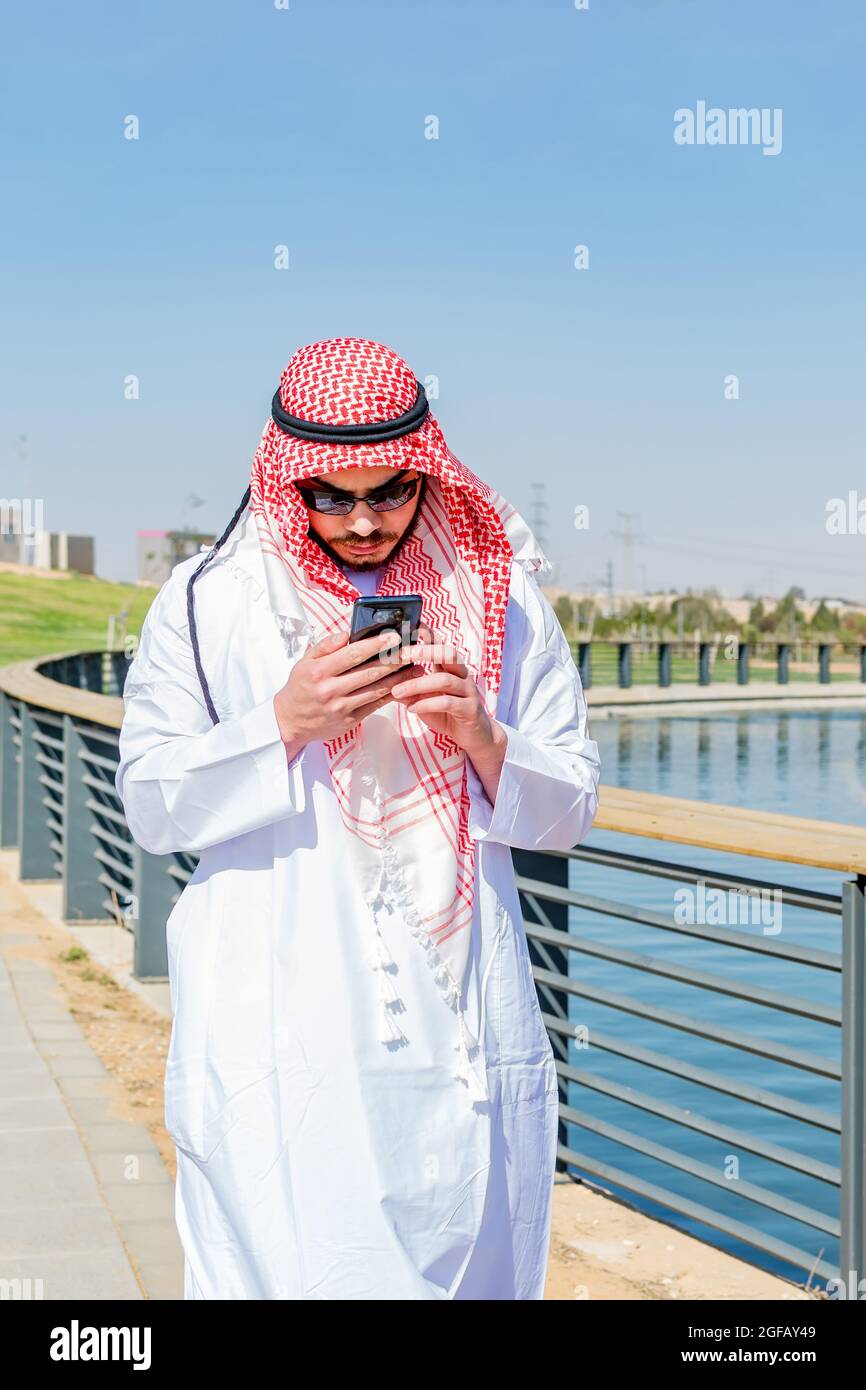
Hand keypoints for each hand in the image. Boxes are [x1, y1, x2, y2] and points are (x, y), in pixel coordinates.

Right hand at [273, 627, 416, 751]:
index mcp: (319, 671)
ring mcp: (341, 707)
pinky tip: (403, 686)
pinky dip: (390, 695)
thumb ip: (326, 646)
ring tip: (415, 668)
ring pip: (376, 690)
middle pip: (369, 672)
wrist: (289, 722)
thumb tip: (346, 633)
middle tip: (411, 650)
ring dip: (398, 678)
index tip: (393, 636)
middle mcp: (330, 689)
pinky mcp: (349, 720)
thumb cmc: (300, 688)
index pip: (352, 654)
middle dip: (393, 660)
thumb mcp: (304, 662)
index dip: (375, 644)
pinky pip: (374, 705)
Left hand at [391, 628, 501, 757]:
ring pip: (444, 679)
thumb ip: (407, 688)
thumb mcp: (423, 699)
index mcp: (450, 667)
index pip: (439, 644)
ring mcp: (468, 691)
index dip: (426, 633)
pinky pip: (448, 702)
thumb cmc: (447, 713)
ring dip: (417, 684)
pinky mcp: (470, 709)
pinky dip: (427, 704)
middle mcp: (461, 674)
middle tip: (399, 655)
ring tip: (396, 691)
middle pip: (446, 653)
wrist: (474, 735)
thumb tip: (382, 680)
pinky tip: (412, 708)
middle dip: (423, 651)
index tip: (407, 626)